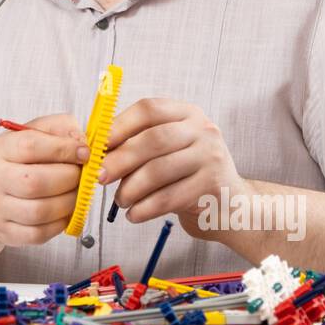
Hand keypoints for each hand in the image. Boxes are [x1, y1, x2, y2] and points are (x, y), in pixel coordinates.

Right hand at [0, 113, 87, 246]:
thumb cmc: (15, 163)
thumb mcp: (31, 135)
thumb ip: (58, 128)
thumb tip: (81, 140)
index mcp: (1, 149)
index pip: (31, 146)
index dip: (63, 149)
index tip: (84, 152)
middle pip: (36, 182)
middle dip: (70, 179)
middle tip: (83, 175)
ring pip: (39, 211)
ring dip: (69, 202)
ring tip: (76, 193)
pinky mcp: (6, 232)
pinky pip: (39, 234)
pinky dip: (59, 223)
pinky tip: (64, 212)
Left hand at [98, 98, 247, 237]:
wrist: (229, 205)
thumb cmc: (187, 175)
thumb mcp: (169, 150)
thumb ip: (138, 143)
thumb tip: (95, 148)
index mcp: (187, 113)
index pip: (148, 110)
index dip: (118, 126)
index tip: (97, 145)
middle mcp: (203, 130)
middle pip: (152, 139)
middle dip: (120, 159)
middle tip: (99, 176)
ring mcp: (211, 157)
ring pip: (159, 170)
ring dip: (131, 188)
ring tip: (120, 200)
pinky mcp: (212, 186)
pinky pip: (169, 198)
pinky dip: (145, 208)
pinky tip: (134, 215)